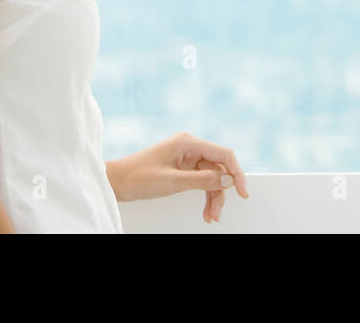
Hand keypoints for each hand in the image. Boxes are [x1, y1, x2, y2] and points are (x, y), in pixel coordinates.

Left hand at [106, 132, 248, 223]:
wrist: (116, 181)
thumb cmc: (138, 177)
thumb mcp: (173, 182)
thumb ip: (202, 180)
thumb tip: (228, 180)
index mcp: (187, 142)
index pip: (223, 155)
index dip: (237, 173)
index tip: (243, 192)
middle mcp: (189, 146)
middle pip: (218, 168)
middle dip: (221, 191)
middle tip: (218, 212)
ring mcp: (185, 157)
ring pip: (211, 176)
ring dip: (213, 197)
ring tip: (211, 216)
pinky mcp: (181, 167)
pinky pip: (201, 180)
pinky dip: (204, 195)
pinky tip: (205, 210)